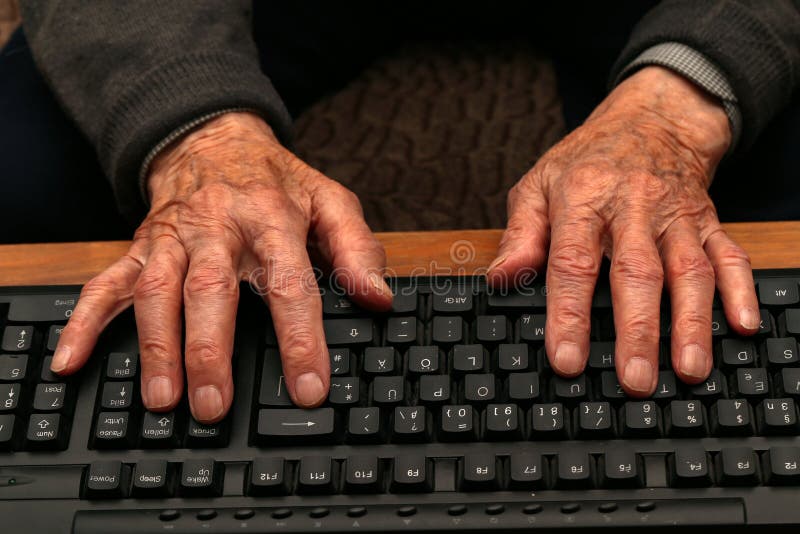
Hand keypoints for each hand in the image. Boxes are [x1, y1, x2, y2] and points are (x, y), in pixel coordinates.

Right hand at [50, 112, 392, 421]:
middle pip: (211, 292)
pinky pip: (106, 283)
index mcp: (272, 221)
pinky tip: (70, 360)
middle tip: (215, 405)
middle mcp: (219, 231)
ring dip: (156, 346)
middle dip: (210, 350)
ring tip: (162, 398)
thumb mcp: (329, 200)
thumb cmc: (276, 180)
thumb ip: (357, 248)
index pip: (290, 285)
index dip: (301, 339)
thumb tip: (378, 298)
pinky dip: (85, 322)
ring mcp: (173, 240)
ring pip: (158, 293)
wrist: (212, 139)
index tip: (308, 387)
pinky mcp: (141, 248)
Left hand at [489, 66, 759, 395]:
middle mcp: (632, 208)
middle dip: (637, 331)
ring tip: (689, 369)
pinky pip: (729, 255)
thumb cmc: (586, 161)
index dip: (569, 315)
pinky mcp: (707, 221)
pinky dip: (741, 290)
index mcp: (582, 200)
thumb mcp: (537, 186)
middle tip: (635, 380)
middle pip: (637, 274)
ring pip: (689, 271)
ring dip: (692, 323)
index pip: (572, 263)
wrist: (651, 119)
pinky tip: (743, 326)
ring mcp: (675, 216)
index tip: (567, 360)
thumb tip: (502, 279)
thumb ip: (520, 235)